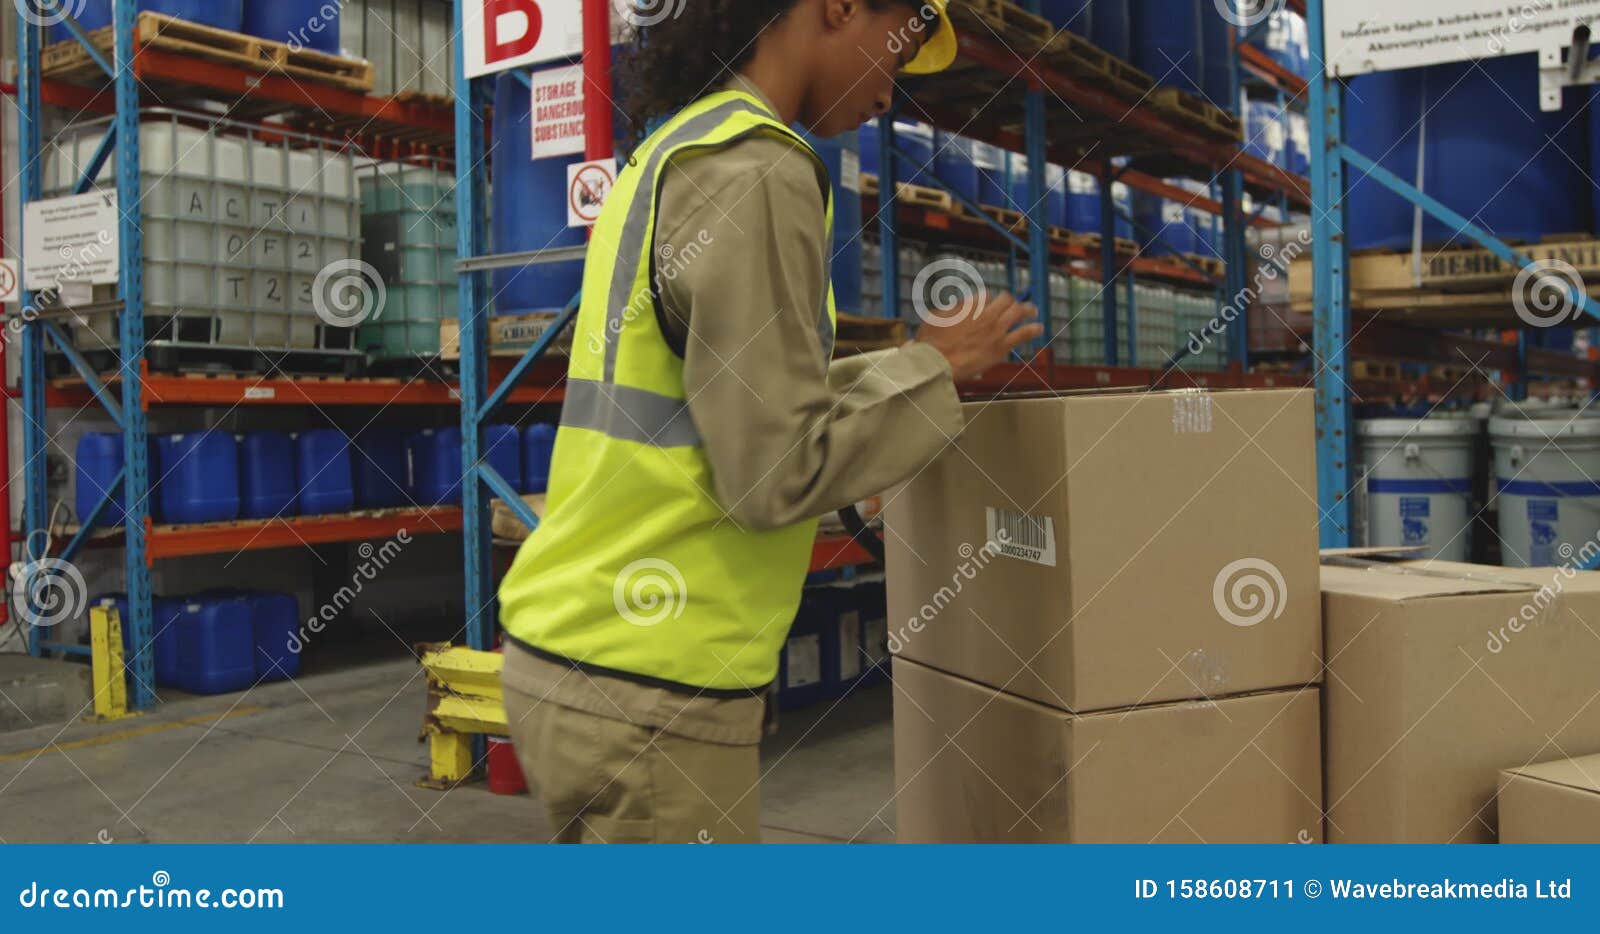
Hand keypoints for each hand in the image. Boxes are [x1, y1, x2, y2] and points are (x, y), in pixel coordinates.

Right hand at [914, 291, 1043, 380]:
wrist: (937, 362)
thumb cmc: (931, 342)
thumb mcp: (935, 316)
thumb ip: (952, 308)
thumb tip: (961, 304)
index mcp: (970, 304)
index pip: (987, 295)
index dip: (989, 300)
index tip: (990, 305)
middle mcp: (986, 313)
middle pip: (1006, 299)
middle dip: (1010, 301)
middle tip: (1014, 304)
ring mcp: (996, 329)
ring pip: (1018, 312)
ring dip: (1028, 309)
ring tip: (1033, 311)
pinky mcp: (1001, 346)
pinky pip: (1023, 333)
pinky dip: (1033, 329)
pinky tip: (1038, 328)